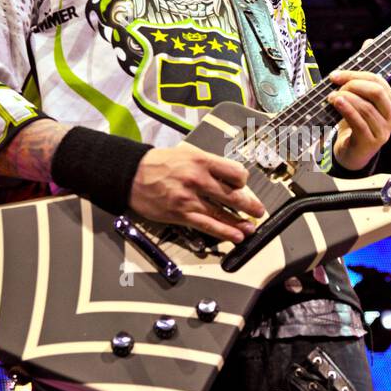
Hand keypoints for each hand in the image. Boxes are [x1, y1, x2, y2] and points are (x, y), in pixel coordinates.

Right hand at [128, 145, 265, 243]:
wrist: (131, 175)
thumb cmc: (158, 163)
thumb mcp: (186, 153)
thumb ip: (208, 164)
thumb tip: (228, 176)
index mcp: (201, 161)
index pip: (235, 173)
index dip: (243, 181)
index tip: (242, 185)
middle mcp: (198, 179)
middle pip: (233, 195)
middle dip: (249, 205)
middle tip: (258, 210)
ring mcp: (190, 199)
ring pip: (222, 213)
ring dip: (240, 223)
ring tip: (251, 227)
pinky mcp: (181, 214)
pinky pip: (208, 226)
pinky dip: (224, 232)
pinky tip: (236, 236)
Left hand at [327, 43, 390, 170]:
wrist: (352, 152)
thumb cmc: (356, 122)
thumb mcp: (361, 98)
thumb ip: (365, 72)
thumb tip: (369, 42)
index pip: (378, 80)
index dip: (356, 74)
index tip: (336, 74)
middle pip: (376, 91)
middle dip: (353, 83)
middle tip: (335, 83)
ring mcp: (384, 130)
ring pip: (366, 106)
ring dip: (346, 98)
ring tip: (331, 96)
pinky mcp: (371, 142)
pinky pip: (359, 122)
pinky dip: (346, 110)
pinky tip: (335, 103)